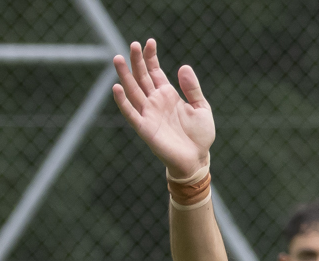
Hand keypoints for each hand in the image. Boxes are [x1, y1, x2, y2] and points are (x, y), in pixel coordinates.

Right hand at [110, 40, 213, 177]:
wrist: (197, 160)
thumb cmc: (200, 136)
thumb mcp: (202, 108)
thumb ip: (193, 88)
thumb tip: (183, 67)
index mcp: (167, 94)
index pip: (154, 71)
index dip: (151, 57)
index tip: (149, 42)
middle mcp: (155, 101)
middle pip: (141, 77)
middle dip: (137, 61)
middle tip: (132, 45)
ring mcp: (148, 113)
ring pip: (132, 90)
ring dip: (124, 75)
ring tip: (118, 58)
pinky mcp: (145, 128)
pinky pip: (131, 113)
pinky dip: (123, 101)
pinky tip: (117, 87)